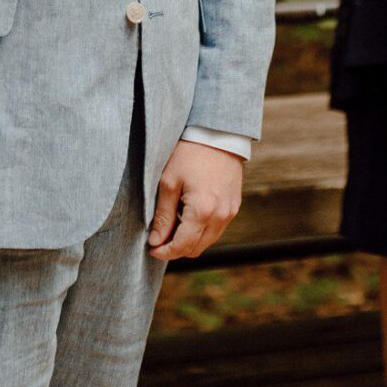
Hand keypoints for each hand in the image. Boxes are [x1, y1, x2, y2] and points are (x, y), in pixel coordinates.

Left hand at [147, 140, 243, 260]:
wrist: (217, 134)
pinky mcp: (234, 206)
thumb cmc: (189, 154)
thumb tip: (156, 242)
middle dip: (176, 249)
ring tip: (173, 224)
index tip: (151, 248)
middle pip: (196, 249)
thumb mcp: (169, 183)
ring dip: (190, 240)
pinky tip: (188, 215)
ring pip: (207, 241)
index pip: (182, 246)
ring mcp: (230, 212)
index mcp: (202, 211)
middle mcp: (220, 216)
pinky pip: (217, 229)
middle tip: (159, 238)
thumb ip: (163, 216)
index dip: (165, 252)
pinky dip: (202, 230)